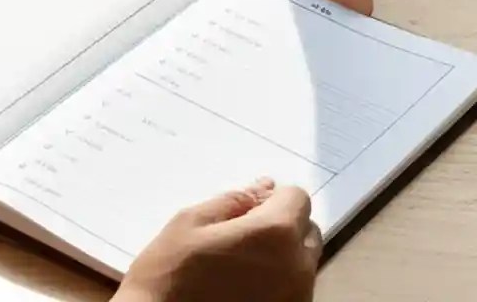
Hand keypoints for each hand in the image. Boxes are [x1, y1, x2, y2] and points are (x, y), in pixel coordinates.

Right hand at [115, 178, 321, 301]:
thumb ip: (234, 201)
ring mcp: (297, 298)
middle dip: (282, 226)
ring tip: (240, 266)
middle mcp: (297, 267)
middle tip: (242, 237)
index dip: (273, 198)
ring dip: (282, 256)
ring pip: (303, 263)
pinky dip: (278, 283)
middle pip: (307, 231)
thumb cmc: (169, 274)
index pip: (298, 198)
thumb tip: (264, 187)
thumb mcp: (191, 223)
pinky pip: (294, 291)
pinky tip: (244, 288)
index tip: (248, 211)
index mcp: (276, 233)